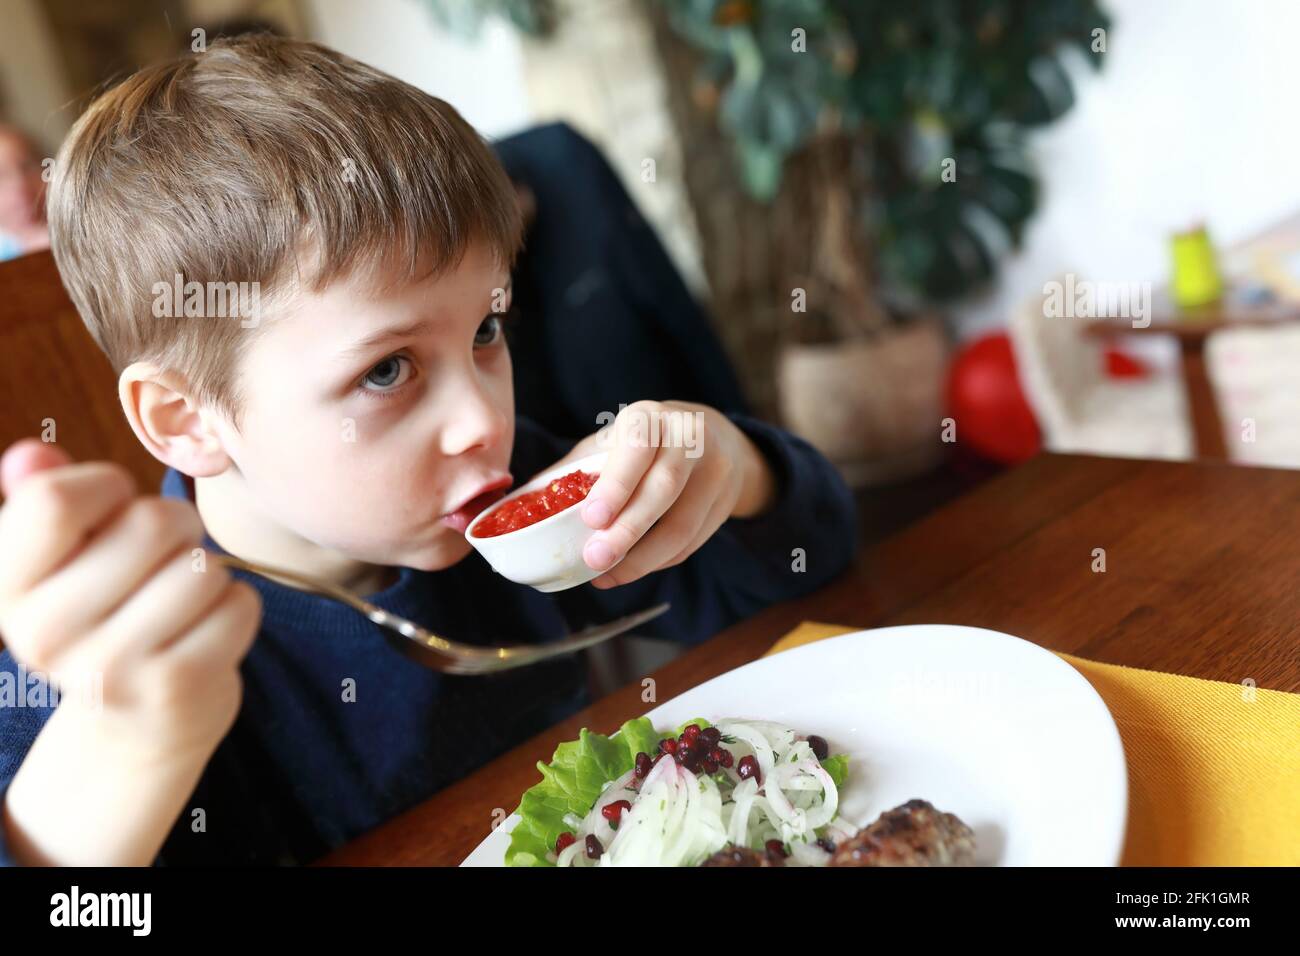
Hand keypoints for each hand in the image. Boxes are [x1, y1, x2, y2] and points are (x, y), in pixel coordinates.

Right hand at [0, 439, 260, 759]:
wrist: (139, 721)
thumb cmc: (109, 611)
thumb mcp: (64, 558)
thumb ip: (45, 498)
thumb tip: (30, 453)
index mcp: (7, 591)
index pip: (54, 499)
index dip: (107, 486)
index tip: (113, 513)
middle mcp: (44, 635)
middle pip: (150, 523)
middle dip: (177, 525)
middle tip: (166, 557)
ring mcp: (110, 668)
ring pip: (203, 565)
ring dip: (208, 572)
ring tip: (183, 600)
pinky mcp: (175, 686)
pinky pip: (239, 603)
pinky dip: (237, 607)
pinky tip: (207, 630)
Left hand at [559, 401, 775, 587]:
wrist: (715, 437)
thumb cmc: (645, 443)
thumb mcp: (611, 441)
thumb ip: (572, 471)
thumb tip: (516, 508)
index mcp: (651, 417)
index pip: (638, 446)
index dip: (616, 484)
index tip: (591, 517)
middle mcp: (689, 438)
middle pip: (663, 489)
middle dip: (627, 530)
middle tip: (594, 558)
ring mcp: (714, 472)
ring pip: (681, 525)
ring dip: (642, 558)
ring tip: (606, 575)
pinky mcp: (724, 504)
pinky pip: (691, 542)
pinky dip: (657, 562)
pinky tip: (627, 570)